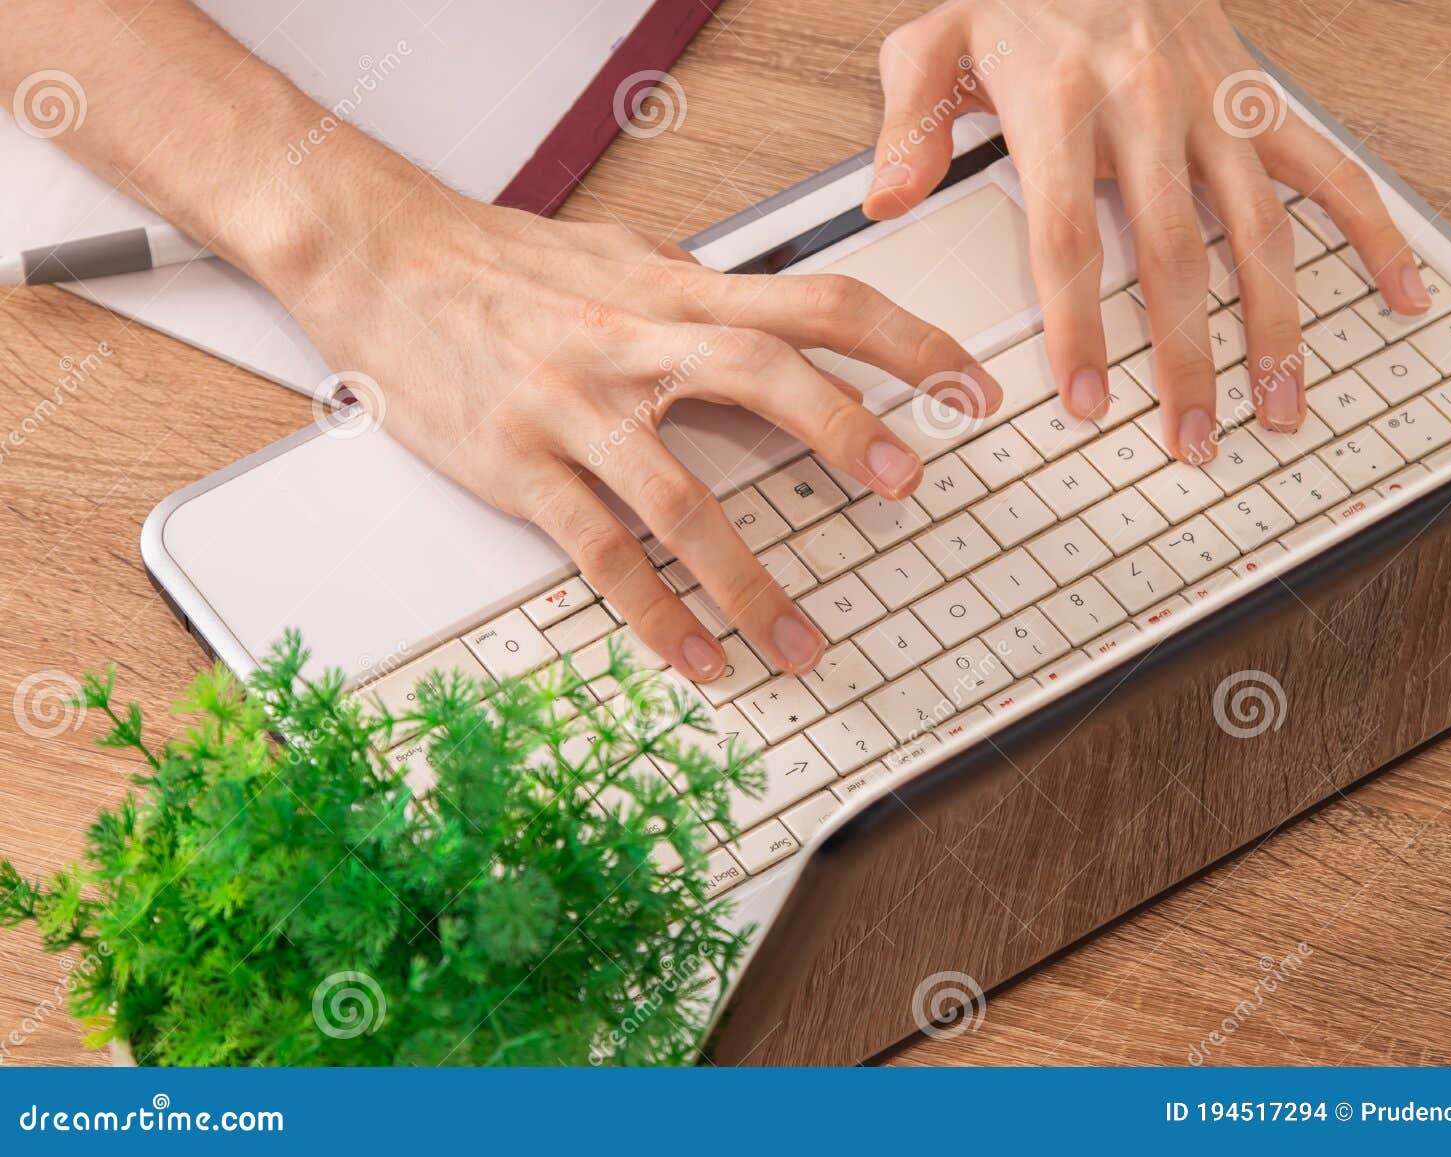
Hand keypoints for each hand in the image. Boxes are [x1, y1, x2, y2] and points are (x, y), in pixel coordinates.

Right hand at [275, 171, 1000, 684]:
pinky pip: (599, 552)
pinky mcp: (519, 464)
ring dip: (752, 579)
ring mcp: (575, 408)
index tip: (965, 381)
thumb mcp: (623, 258)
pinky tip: (696, 655)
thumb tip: (778, 323)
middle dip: (846, 430)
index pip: (816, 302)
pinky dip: (654, 613)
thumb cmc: (506, 263)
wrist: (381, 258)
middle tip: (908, 484)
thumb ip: (704, 298)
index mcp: (676, 291)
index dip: (903, 340)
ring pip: (681, 500)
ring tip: (802, 642)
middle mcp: (635, 344)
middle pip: (765, 377)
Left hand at [864, 0, 1433, 462]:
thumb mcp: (937, 40)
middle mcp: (1148, 108)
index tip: (1087, 401)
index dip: (1080, 326)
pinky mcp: (1260, 101)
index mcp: (1062, 103)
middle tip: (1191, 437)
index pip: (1068, 238)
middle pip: (1172, 256)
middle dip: (1185, 357)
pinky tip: (1399, 291)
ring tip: (1280, 406)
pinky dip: (1374, 231)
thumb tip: (883, 201)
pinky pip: (1330, 169)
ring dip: (1276, 326)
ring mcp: (1216, 107)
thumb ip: (910, 125)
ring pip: (1260, 231)